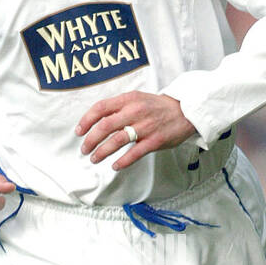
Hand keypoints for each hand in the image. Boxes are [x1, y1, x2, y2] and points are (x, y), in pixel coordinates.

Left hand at [75, 91, 195, 169]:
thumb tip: (97, 120)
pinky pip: (134, 153)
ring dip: (102, 152)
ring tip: (95, 158)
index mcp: (128, 100)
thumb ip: (119, 107)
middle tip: (84, 149)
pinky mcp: (154, 141)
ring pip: (116, 141)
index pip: (100, 108)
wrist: (186, 111)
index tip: (79, 131)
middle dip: (90, 140)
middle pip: (105, 126)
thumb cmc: (158, 107)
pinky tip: (115, 166)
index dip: (86, 120)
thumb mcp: (137, 98)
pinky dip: (122, 162)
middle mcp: (135, 112)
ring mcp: (145, 127)